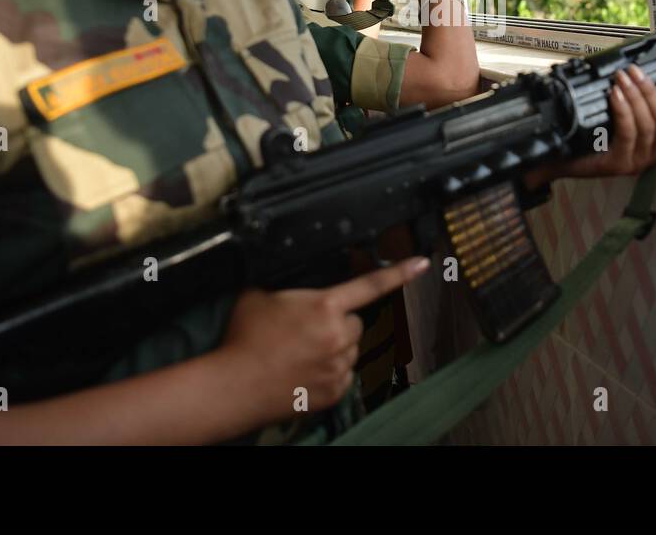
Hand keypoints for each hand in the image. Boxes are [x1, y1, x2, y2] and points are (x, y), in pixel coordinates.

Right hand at [216, 257, 428, 419]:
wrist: (233, 385)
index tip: (423, 263)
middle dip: (337, 324)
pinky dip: (329, 373)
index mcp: (324, 305)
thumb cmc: (243, 338)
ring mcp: (338, 366)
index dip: (400, 272)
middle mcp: (338, 336)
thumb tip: (296, 282)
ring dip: (334, 349)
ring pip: (350, 350)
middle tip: (307, 331)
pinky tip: (303, 371)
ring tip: (300, 354)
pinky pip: (343, 375)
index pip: (370, 285)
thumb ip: (289, 286)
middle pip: (355, 323)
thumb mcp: (261, 295)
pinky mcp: (334, 392)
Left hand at [530, 67, 655, 184]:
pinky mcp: (619, 164)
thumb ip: (631, 97)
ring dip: (637, 97)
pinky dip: (624, 110)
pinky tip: (614, 95)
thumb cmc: (586, 132)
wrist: (557, 156)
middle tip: (634, 72)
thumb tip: (635, 69)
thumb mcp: (614, 112)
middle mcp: (651, 152)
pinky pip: (628, 133)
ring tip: (622, 79)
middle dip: (651, 91)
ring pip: (649, 125)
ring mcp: (636, 161)